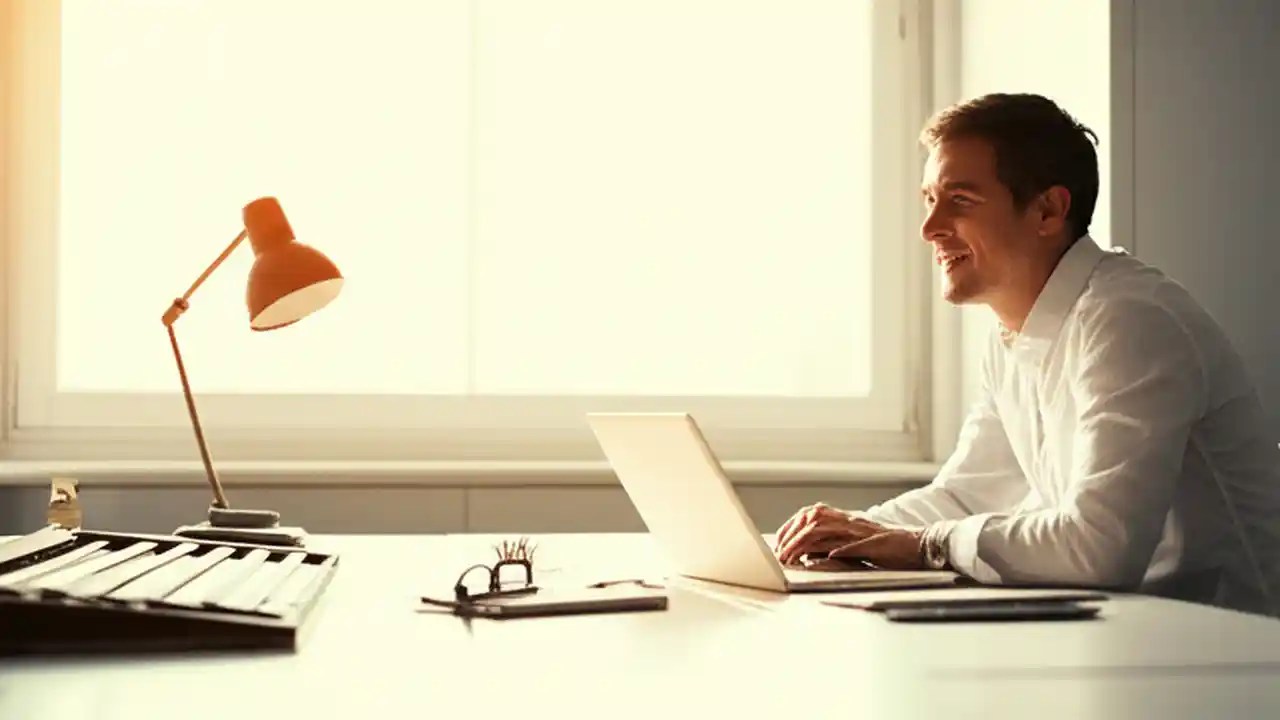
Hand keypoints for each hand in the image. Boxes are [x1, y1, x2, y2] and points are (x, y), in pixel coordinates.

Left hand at [772, 503, 925, 569]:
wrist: (918, 545)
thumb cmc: (885, 548)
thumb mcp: (853, 543)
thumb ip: (832, 544)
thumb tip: (806, 553)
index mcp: (844, 519)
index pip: (809, 515)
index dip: (790, 527)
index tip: (778, 543)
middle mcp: (850, 521)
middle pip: (812, 520)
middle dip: (792, 537)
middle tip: (780, 554)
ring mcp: (862, 531)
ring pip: (828, 530)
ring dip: (807, 544)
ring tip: (793, 558)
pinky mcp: (877, 542)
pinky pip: (857, 545)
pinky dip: (842, 550)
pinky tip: (829, 556)